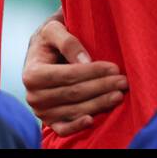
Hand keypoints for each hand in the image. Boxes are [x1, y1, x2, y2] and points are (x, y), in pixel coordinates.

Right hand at [22, 8, 126, 135]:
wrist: (40, 53)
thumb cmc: (49, 39)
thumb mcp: (53, 29)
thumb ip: (68, 42)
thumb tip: (86, 61)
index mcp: (32, 73)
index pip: (68, 75)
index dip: (93, 72)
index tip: (114, 68)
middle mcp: (33, 96)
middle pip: (74, 94)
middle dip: (101, 87)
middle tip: (123, 81)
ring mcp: (41, 111)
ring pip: (74, 110)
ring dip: (99, 104)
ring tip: (119, 95)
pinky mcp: (48, 121)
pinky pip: (63, 128)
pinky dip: (77, 126)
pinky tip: (93, 119)